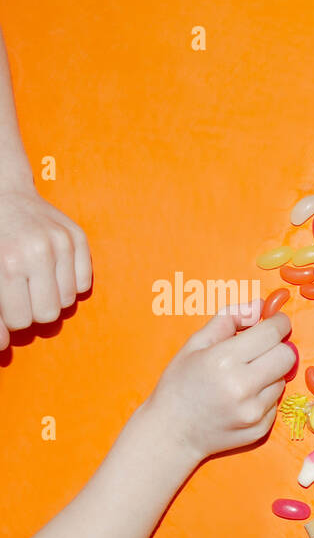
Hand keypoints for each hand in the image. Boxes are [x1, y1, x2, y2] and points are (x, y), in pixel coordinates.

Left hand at [0, 184, 91, 349]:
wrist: (1, 190)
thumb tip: (1, 347)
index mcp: (7, 264)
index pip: (18, 320)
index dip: (10, 322)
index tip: (6, 322)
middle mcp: (36, 253)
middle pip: (46, 315)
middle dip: (31, 311)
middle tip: (18, 296)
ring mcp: (61, 244)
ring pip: (67, 302)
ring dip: (49, 297)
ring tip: (33, 281)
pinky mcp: (78, 238)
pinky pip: (83, 284)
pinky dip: (68, 284)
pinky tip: (50, 271)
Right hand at [144, 304, 294, 463]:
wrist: (171, 432)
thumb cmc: (180, 384)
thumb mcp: (195, 344)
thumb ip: (228, 318)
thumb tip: (260, 305)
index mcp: (224, 360)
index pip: (272, 333)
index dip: (278, 323)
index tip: (276, 322)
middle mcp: (243, 387)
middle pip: (287, 355)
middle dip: (278, 347)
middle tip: (261, 349)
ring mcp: (254, 411)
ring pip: (283, 379)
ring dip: (269, 374)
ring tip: (243, 379)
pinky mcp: (261, 429)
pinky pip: (276, 403)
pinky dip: (264, 396)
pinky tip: (241, 400)